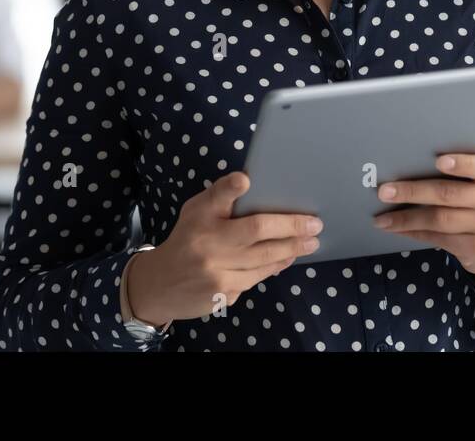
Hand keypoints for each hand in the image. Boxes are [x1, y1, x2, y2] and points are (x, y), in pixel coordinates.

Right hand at [127, 172, 322, 326]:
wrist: (159, 284)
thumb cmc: (188, 238)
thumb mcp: (196, 211)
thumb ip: (221, 196)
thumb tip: (250, 181)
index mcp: (200, 216)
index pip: (216, 197)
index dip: (231, 187)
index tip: (246, 180)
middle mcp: (207, 242)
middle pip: (256, 231)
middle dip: (291, 227)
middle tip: (315, 224)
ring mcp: (215, 271)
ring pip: (263, 259)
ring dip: (290, 250)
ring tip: (310, 243)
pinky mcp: (222, 293)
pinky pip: (255, 278)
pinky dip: (274, 267)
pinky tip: (286, 259)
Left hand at [373, 152, 474, 284]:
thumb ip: (460, 174)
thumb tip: (408, 165)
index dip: (462, 164)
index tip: (438, 161)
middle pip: (449, 194)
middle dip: (413, 191)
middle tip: (384, 191)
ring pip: (439, 220)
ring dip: (405, 218)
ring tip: (381, 218)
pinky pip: (437, 238)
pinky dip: (413, 232)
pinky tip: (396, 228)